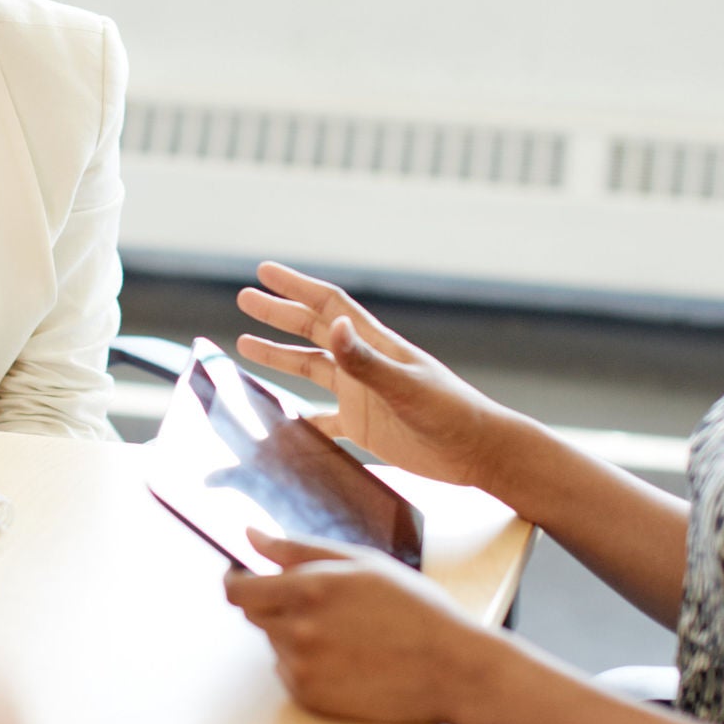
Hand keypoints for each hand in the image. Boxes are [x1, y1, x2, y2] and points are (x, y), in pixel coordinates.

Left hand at [223, 529, 486, 723]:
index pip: (237, 590)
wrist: (452, 668)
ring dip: (295, 635)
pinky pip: (289, 673)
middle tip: (325, 606)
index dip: (236, 581)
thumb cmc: (414, 608)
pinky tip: (349, 659)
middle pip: (254, 616)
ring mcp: (303, 668)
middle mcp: (298, 631)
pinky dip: (308, 664)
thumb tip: (250, 535)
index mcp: (309, 589)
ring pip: (275, 644)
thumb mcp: (362, 563)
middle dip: (276, 605)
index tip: (244, 577)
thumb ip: (298, 548)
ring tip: (348, 634)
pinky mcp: (311, 698)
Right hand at [236, 261, 506, 487]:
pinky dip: (299, 417)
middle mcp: (364, 365)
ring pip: (312, 369)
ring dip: (281, 356)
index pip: (328, 305)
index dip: (296, 287)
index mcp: (375, 345)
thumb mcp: (404, 386)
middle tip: (245, 298)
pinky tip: (279, 419)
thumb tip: (333, 325)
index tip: (264, 272)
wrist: (478, 451)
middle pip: (313, 330)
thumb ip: (365, 360)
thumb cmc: (450, 413)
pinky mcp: (365, 427)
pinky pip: (322, 419)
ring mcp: (363, 395)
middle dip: (279, 314)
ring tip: (245, 345)